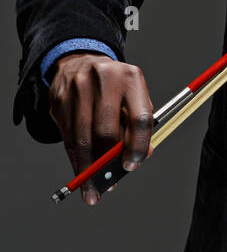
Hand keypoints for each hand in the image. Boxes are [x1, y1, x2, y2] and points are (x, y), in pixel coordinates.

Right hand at [48, 53, 153, 204]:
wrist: (80, 61)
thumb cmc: (114, 86)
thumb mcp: (133, 97)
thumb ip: (139, 125)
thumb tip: (141, 156)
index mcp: (131, 78)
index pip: (139, 118)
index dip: (137, 147)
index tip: (132, 166)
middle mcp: (103, 80)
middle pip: (106, 131)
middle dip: (107, 162)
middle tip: (110, 184)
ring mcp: (77, 88)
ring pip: (83, 138)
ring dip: (88, 169)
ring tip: (93, 190)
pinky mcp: (59, 100)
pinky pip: (68, 137)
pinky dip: (76, 159)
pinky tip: (81, 171)